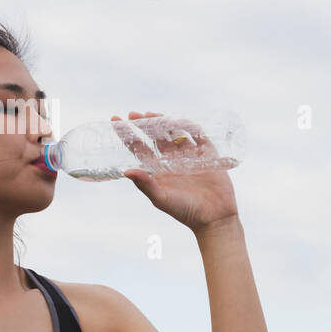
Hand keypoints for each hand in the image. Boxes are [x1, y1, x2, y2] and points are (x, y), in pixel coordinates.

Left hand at [111, 111, 238, 232]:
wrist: (214, 218)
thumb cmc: (185, 211)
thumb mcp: (162, 199)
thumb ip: (145, 184)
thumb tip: (125, 171)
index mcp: (157, 170)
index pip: (139, 148)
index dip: (127, 134)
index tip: (116, 120)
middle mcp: (171, 160)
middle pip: (154, 137)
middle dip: (144, 124)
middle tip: (134, 114)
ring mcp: (189, 155)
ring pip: (173, 132)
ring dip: (164, 122)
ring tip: (154, 115)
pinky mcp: (207, 153)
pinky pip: (197, 134)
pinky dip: (189, 126)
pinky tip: (179, 122)